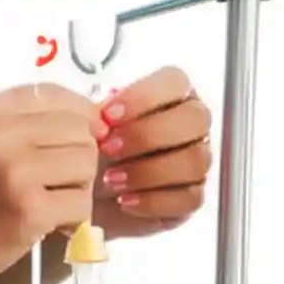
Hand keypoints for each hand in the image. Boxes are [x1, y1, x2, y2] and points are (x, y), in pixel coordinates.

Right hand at [0, 84, 106, 283]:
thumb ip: (12, 125)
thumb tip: (80, 117)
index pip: (53, 94)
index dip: (80, 114)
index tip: (84, 137)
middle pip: (78, 129)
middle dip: (78, 159)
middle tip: (58, 185)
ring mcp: (14, 170)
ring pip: (86, 163)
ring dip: (78, 188)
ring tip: (52, 205)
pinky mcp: (29, 208)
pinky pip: (81, 203)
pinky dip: (75, 218)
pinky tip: (52, 226)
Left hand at [94, 67, 213, 237]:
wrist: (86, 192)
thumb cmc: (92, 149)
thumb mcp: (88, 127)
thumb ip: (97, 115)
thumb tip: (101, 118)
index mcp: (172, 94)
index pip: (176, 81)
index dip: (143, 97)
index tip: (107, 116)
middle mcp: (193, 124)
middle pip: (194, 120)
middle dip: (146, 135)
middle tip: (107, 149)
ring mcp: (198, 160)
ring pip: (194, 161)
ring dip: (148, 172)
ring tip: (110, 180)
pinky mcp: (192, 196)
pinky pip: (189, 198)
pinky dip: (154, 201)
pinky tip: (125, 201)